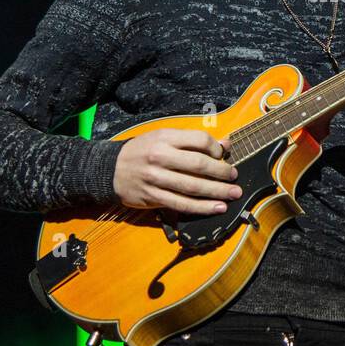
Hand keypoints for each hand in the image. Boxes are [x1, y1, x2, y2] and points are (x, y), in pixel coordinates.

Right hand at [112, 128, 241, 213]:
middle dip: (222, 172)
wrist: (110, 169)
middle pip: (199, 165)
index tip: (223, 156)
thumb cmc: (142, 151)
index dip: (216, 149)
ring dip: (217, 192)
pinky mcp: (153, 197)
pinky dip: (201, 207)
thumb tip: (225, 145)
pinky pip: (181, 204)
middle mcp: (160, 157)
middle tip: (235, 177)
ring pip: (192, 187)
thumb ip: (192, 141)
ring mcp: (156, 178)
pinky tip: (217, 208)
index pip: (198, 140)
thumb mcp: (163, 137)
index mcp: (164, 138)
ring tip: (233, 194)